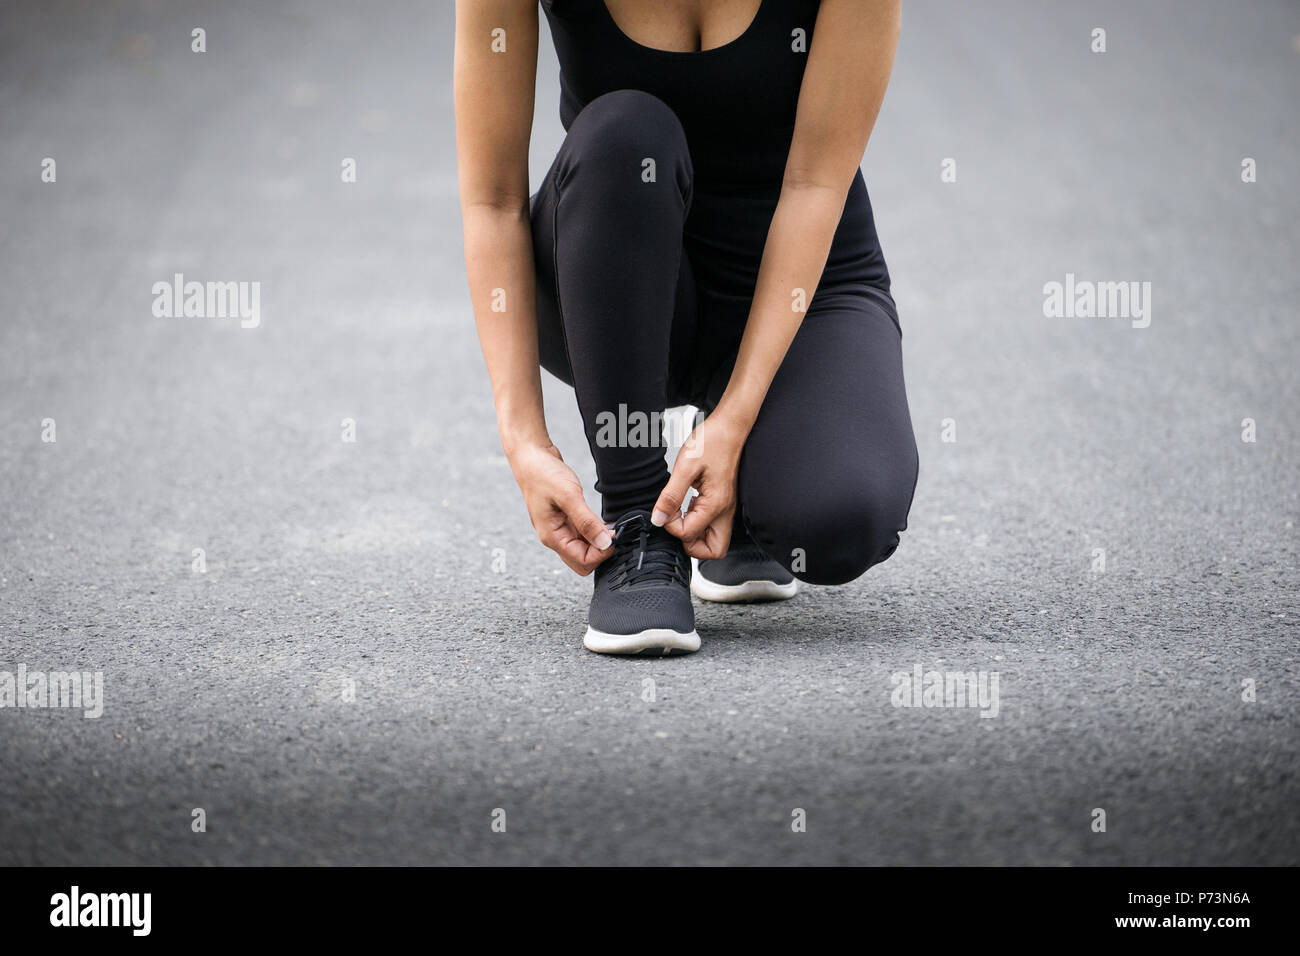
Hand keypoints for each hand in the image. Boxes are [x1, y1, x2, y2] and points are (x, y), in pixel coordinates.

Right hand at [509, 442, 611, 574]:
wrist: (531, 457)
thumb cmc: (543, 474)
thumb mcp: (569, 496)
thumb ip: (587, 522)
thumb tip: (605, 543)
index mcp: (552, 537)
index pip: (582, 562)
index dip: (602, 553)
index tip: (614, 536)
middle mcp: (554, 537)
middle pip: (582, 562)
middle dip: (600, 552)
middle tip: (612, 533)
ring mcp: (559, 530)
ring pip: (583, 549)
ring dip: (598, 542)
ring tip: (608, 526)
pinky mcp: (564, 521)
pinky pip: (582, 536)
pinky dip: (594, 532)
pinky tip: (601, 522)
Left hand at [651, 413, 746, 559]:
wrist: (729, 428)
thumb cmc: (712, 442)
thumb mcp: (684, 467)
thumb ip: (670, 496)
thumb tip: (658, 519)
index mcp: (715, 505)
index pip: (689, 534)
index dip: (671, 526)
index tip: (665, 510)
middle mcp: (725, 511)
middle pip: (713, 550)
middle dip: (691, 546)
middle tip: (676, 525)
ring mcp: (726, 508)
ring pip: (714, 540)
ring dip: (695, 534)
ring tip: (681, 513)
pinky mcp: (724, 502)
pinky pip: (712, 524)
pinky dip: (698, 522)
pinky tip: (688, 504)